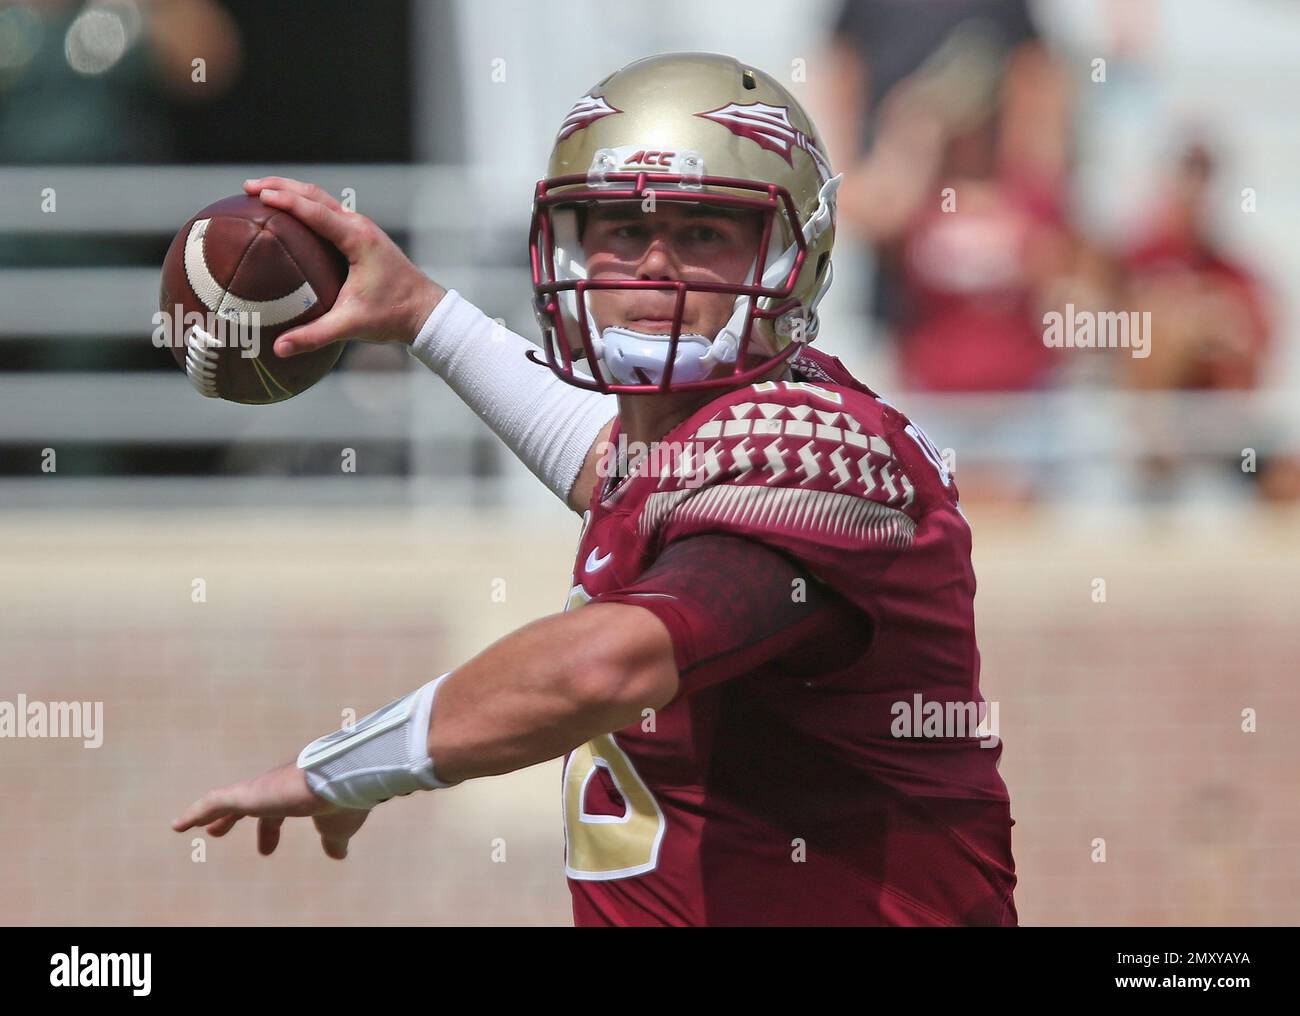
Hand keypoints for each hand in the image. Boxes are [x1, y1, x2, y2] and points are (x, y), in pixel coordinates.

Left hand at [172, 760, 370, 858]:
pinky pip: (214, 801)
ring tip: (186, 825)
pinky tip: (178, 825)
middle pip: (249, 803)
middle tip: (217, 832)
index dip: (270, 831)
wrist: (342, 779)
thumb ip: (333, 839)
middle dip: (232, 819)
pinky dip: (196, 812)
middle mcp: (278, 786)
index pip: (278, 813)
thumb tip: (338, 852)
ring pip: (228, 800)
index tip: (266, 849)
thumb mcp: (337, 828)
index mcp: (298, 795)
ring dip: (210, 815)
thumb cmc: (343, 801)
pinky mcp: (249, 792)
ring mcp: (262, 788)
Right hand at [243, 176, 445, 356]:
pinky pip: (329, 214)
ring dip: (293, 193)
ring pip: (323, 201)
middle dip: (281, 186)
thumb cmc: (393, 316)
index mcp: (358, 239)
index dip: (286, 200)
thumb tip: (279, 348)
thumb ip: (315, 336)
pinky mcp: (362, 238)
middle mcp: (360, 227)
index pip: (316, 211)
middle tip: (248, 187)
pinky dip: (306, 208)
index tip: (259, 194)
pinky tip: (290, 218)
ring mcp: (362, 229)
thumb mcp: (352, 326)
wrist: (426, 312)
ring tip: (262, 193)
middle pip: (316, 195)